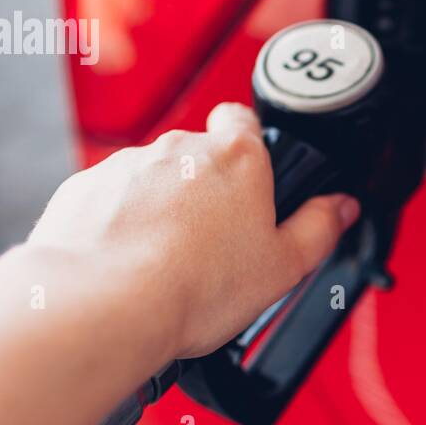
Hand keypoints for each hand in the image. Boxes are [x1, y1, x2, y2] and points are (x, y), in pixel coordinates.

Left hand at [26, 102, 358, 358]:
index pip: (244, 119)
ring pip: (152, 180)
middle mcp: (179, 149)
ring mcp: (126, 166)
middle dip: (205, 191)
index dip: (250, 144)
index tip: (251, 177)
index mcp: (236, 157)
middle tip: (214, 243)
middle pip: (198, 157)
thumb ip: (319, 228)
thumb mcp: (284, 267)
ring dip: (160, 209)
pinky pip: (109, 202)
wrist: (107, 305)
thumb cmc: (194, 287)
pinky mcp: (84, 190)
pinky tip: (128, 267)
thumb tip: (341, 208)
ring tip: (167, 265)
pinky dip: (117, 226)